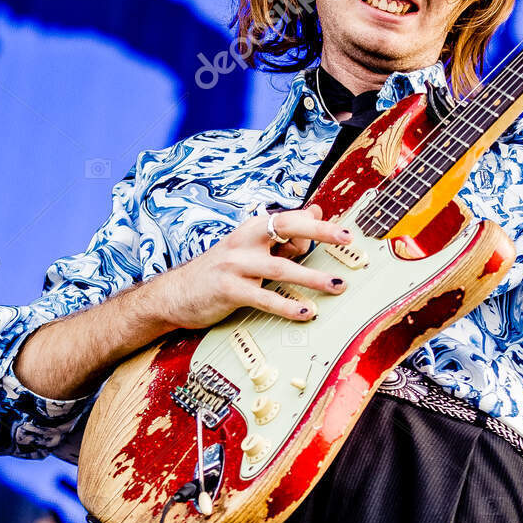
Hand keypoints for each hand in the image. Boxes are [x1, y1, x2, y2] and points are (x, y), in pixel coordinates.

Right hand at [152, 203, 351, 329]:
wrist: (174, 294)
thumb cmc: (219, 272)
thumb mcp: (249, 249)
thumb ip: (282, 236)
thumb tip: (315, 211)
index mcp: (251, 229)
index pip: (289, 219)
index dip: (316, 226)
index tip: (345, 236)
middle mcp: (243, 241)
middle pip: (286, 228)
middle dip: (320, 231)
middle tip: (348, 240)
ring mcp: (235, 264)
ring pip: (280, 267)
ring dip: (312, 277)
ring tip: (337, 286)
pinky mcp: (228, 290)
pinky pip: (263, 297)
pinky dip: (287, 305)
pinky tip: (306, 311)